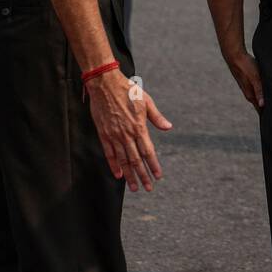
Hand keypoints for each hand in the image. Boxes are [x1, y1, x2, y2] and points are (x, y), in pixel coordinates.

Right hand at [86, 71, 172, 192]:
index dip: (153, 165)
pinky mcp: (104, 133)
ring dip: (129, 175)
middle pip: (136, 160)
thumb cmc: (127, 90)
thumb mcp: (146, 101)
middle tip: (148, 188)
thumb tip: (168, 127)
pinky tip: (118, 175)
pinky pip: (109, 153)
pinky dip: (114, 165)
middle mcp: (127, 134)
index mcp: (139, 126)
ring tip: (134, 187)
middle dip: (143, 175)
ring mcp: (114, 135)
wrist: (104, 83)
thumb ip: (156, 117)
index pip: (148, 151)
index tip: (158, 176)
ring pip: (123, 160)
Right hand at [227, 49, 263, 110]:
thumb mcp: (255, 78)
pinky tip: (269, 94)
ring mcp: (249, 88)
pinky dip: (264, 96)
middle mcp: (250, 94)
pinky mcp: (250, 82)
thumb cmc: (246, 66)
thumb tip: (262, 105)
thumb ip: (259, 91)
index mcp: (251, 95)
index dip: (268, 116)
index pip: (260, 110)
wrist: (235, 56)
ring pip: (259, 99)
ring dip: (266, 104)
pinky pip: (258, 92)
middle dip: (268, 112)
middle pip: (261, 106)